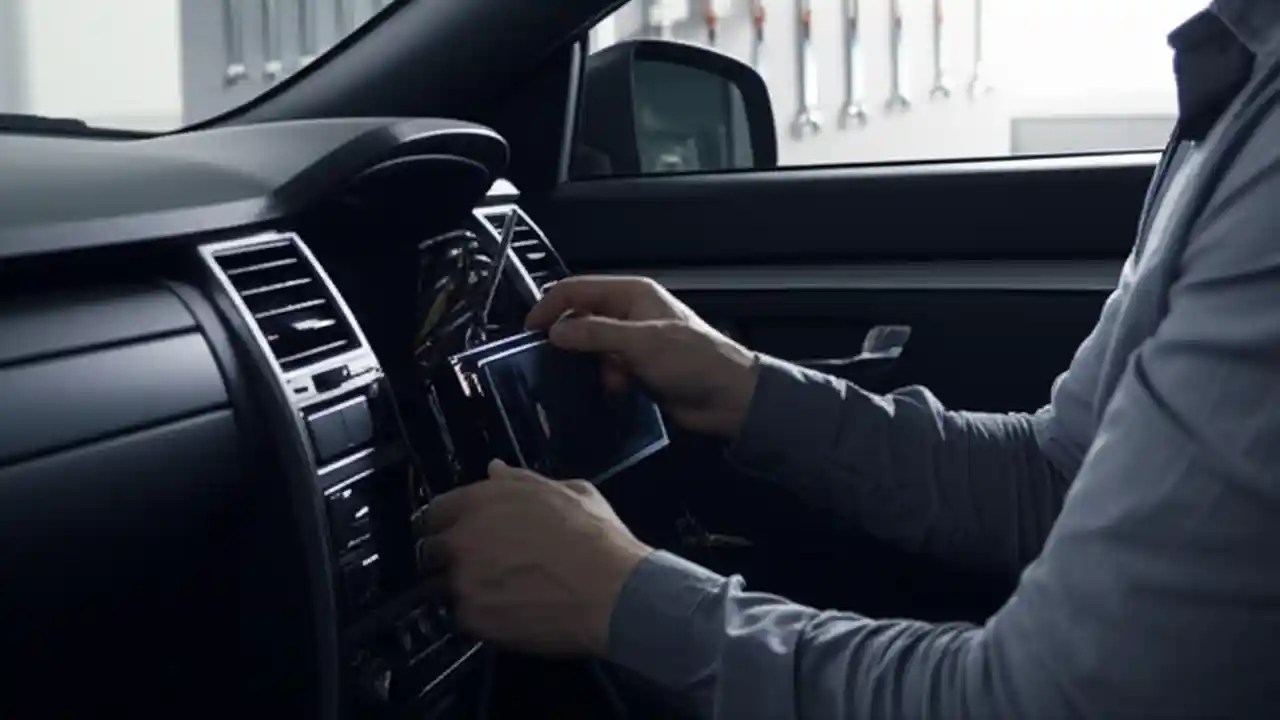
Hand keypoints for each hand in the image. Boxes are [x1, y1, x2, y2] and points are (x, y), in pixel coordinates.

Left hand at [416, 460, 651, 656]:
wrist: (612, 592)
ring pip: (443, 588)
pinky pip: (463, 618)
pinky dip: (480, 616)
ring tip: (495, 593)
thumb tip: (494, 469)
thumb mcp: (567, 491)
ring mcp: (464, 581)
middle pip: (429, 552)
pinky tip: (508, 612)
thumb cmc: (595, 535)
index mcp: (480, 501)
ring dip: (460, 589)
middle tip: (477, 567)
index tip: (455, 533)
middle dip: (445, 558)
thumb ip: (521, 481)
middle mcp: (462, 539)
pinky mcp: (473, 618)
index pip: (433, 512)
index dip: (444, 524)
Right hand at [526, 276, 759, 438]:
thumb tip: (555, 332)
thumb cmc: (691, 361)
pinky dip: (605, 380)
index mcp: (632, 293)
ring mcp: (633, 342)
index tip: (529, 332)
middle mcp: (629, 313)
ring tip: (604, 382)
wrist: (729, 398)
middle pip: (582, 317)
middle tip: (552, 363)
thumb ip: (596, 333)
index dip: (550, 305)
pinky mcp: (638, 369)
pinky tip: (615, 393)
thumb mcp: (641, 343)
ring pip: (592, 347)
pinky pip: (606, 369)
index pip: (578, 288)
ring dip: (592, 365)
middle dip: (570, 340)